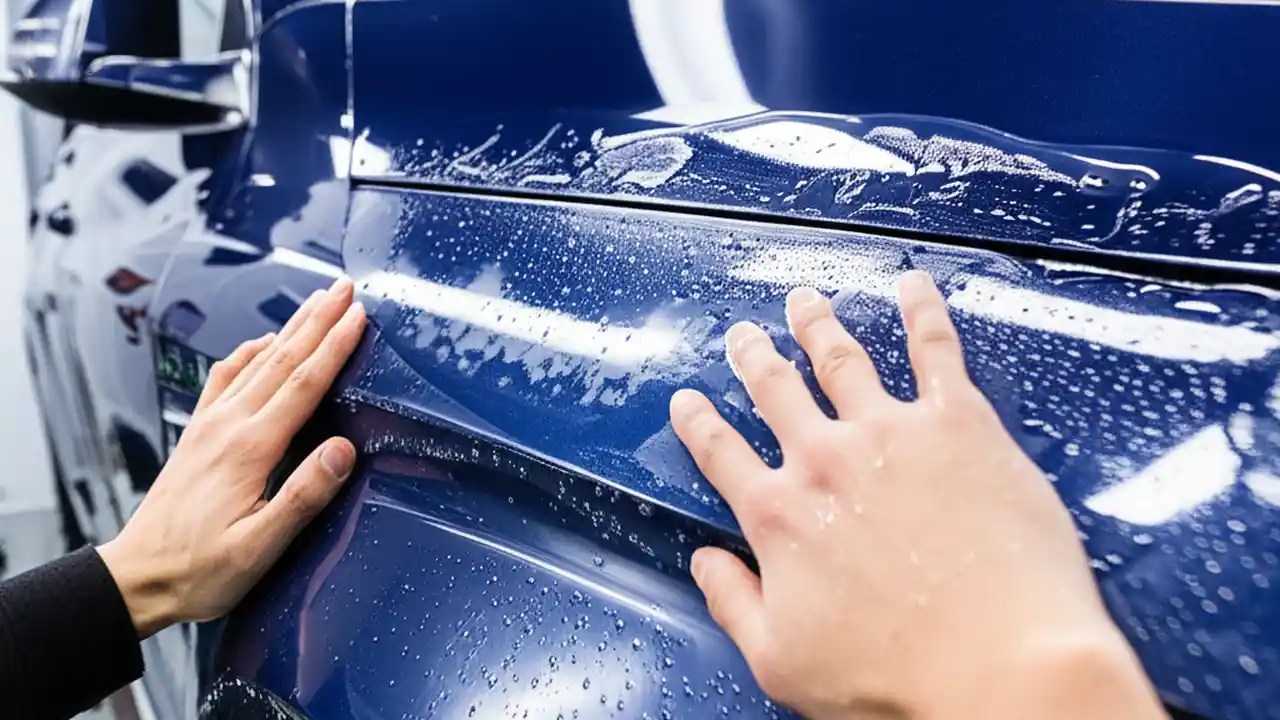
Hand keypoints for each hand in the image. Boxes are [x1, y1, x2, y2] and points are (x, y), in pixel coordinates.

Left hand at [99, 278, 365, 636]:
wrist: (138, 578)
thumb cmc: (201, 570)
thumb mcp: (259, 547)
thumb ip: (304, 496)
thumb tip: (344, 450)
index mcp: (249, 449)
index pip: (302, 385)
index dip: (334, 347)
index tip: (359, 316)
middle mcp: (227, 426)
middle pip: (281, 359)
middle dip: (317, 321)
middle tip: (345, 289)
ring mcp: (209, 426)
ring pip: (256, 362)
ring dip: (290, 329)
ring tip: (316, 303)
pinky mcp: (197, 435)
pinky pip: (226, 378)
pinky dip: (248, 352)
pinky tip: (260, 345)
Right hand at [670, 271, 1166, 719]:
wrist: (998, 667)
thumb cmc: (896, 679)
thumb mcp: (782, 661)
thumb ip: (733, 603)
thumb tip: (705, 564)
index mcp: (779, 516)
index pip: (722, 453)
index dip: (698, 423)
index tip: (688, 402)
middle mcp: (825, 460)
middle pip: (776, 391)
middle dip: (754, 358)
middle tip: (744, 334)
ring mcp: (892, 432)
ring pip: (842, 358)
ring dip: (817, 323)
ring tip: (805, 300)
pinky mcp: (959, 423)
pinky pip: (935, 348)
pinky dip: (922, 309)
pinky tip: (913, 284)